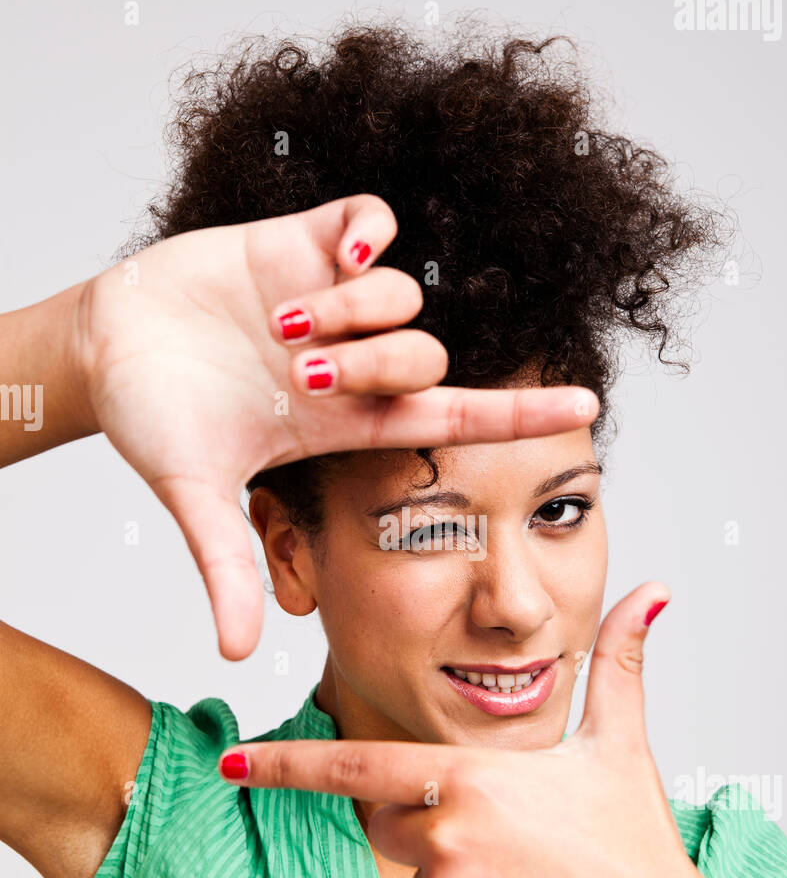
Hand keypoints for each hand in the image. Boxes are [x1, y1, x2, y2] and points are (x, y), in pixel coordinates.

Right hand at [76, 194, 597, 658]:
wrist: (104, 348)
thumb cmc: (152, 420)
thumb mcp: (194, 493)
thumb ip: (224, 565)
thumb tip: (236, 655)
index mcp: (343, 422)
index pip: (453, 418)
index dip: (521, 415)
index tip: (591, 409)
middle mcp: (353, 363)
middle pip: (424, 356)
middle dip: (375, 362)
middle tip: (299, 373)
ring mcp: (331, 301)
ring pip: (402, 294)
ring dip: (354, 310)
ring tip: (283, 326)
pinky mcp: (302, 242)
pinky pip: (372, 221)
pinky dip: (369, 228)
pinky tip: (339, 248)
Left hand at [218, 583, 745, 877]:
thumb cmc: (635, 843)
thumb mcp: (619, 746)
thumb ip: (620, 664)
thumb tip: (653, 592)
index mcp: (468, 775)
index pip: (353, 764)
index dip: (283, 764)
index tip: (229, 763)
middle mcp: (444, 833)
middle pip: (391, 819)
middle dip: (430, 820)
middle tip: (510, 835)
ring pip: (416, 873)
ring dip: (457, 873)